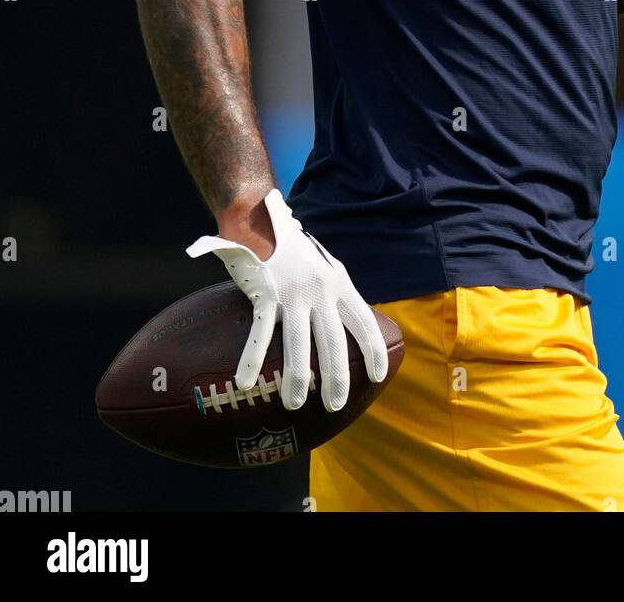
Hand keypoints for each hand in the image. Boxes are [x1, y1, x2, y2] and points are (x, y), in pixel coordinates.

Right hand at [186, 189, 388, 411]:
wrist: (261, 219)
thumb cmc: (292, 248)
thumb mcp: (324, 265)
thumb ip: (335, 291)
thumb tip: (347, 325)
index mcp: (339, 282)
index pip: (364, 321)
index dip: (373, 350)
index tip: (379, 376)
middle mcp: (321, 289)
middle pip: (334, 341)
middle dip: (337, 377)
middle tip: (336, 404)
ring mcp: (293, 292)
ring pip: (299, 345)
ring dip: (298, 379)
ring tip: (295, 403)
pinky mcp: (266, 294)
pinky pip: (259, 335)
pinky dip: (251, 360)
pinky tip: (245, 383)